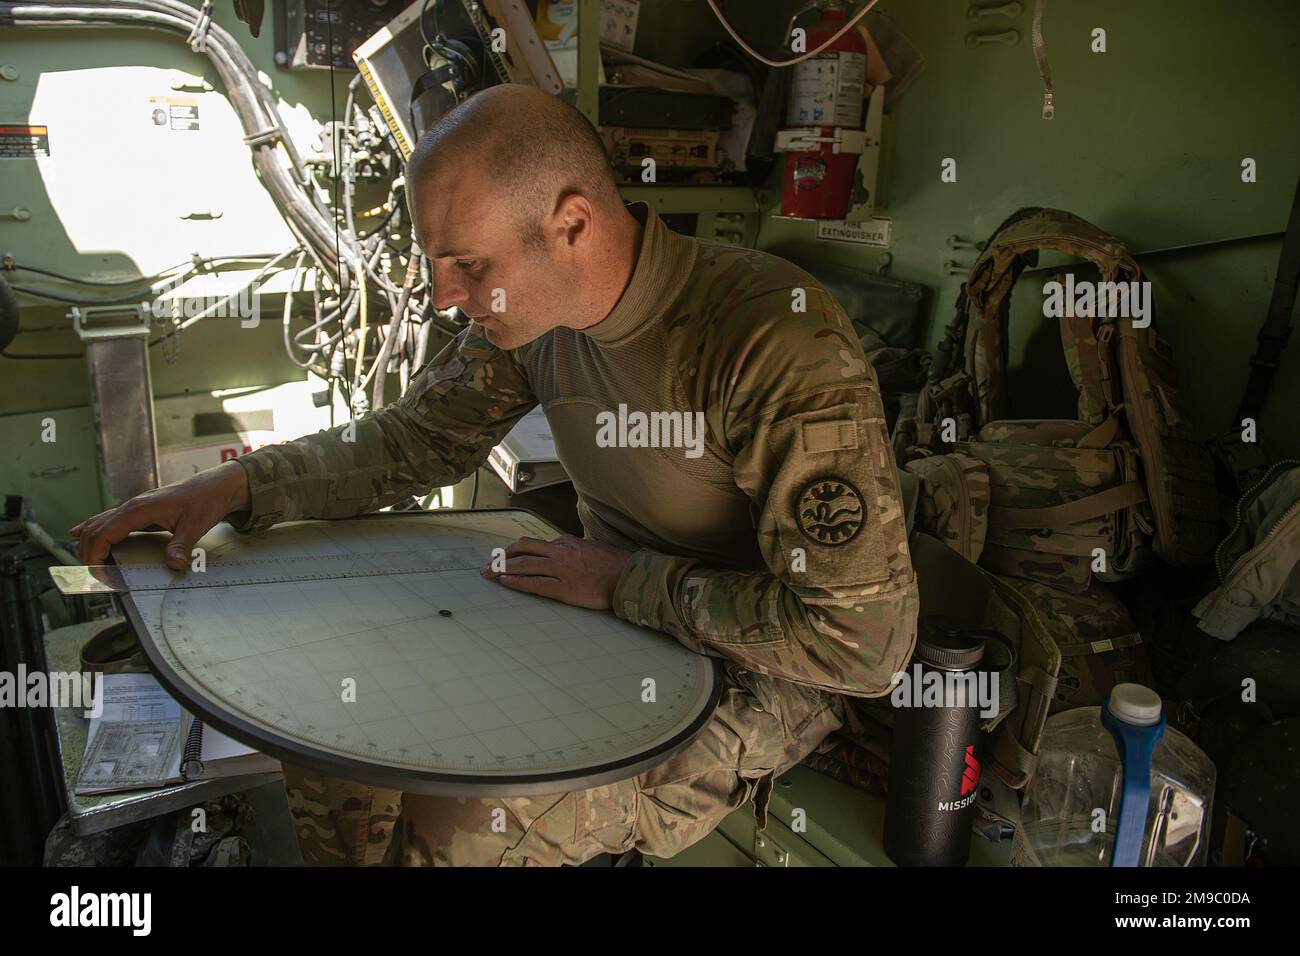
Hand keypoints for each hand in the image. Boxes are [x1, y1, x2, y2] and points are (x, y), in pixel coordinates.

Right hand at [69, 459, 251, 570]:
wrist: (216, 485)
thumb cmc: (206, 500)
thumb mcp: (196, 525)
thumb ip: (181, 545)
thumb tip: (174, 565)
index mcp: (139, 509)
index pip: (103, 533)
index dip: (96, 556)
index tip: (101, 574)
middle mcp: (132, 506)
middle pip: (95, 530)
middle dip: (88, 554)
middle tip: (96, 577)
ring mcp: (134, 508)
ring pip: (99, 524)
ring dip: (89, 543)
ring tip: (87, 564)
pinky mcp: (140, 511)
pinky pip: (109, 520)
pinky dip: (93, 529)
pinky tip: (78, 533)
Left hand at [480, 534, 633, 610]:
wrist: (630, 576)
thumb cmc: (615, 564)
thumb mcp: (593, 548)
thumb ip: (576, 548)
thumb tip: (566, 546)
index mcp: (567, 543)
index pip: (536, 544)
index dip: (516, 550)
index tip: (505, 556)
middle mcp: (560, 552)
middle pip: (523, 548)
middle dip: (502, 556)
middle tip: (489, 564)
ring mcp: (561, 569)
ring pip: (524, 564)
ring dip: (503, 569)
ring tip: (489, 573)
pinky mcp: (564, 588)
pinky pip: (534, 583)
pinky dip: (517, 582)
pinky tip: (506, 583)